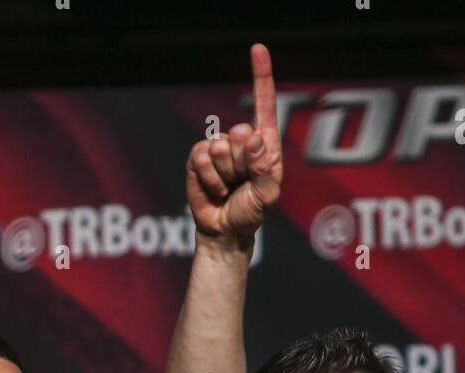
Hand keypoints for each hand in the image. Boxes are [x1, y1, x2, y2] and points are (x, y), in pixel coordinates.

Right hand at [185, 43, 282, 243]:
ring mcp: (218, 147)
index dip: (261, 76)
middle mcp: (241, 140)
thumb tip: (252, 137)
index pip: (264, 104)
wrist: (225, 231)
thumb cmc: (251, 212)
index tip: (258, 48)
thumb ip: (263, 168)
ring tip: (229, 188)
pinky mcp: (198, 158)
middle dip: (242, 163)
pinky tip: (216, 190)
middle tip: (242, 183)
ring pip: (220, 146)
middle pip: (240, 132)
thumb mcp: (266, 196)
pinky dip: (210, 179)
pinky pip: (202, 158)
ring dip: (225, 174)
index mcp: (264, 143)